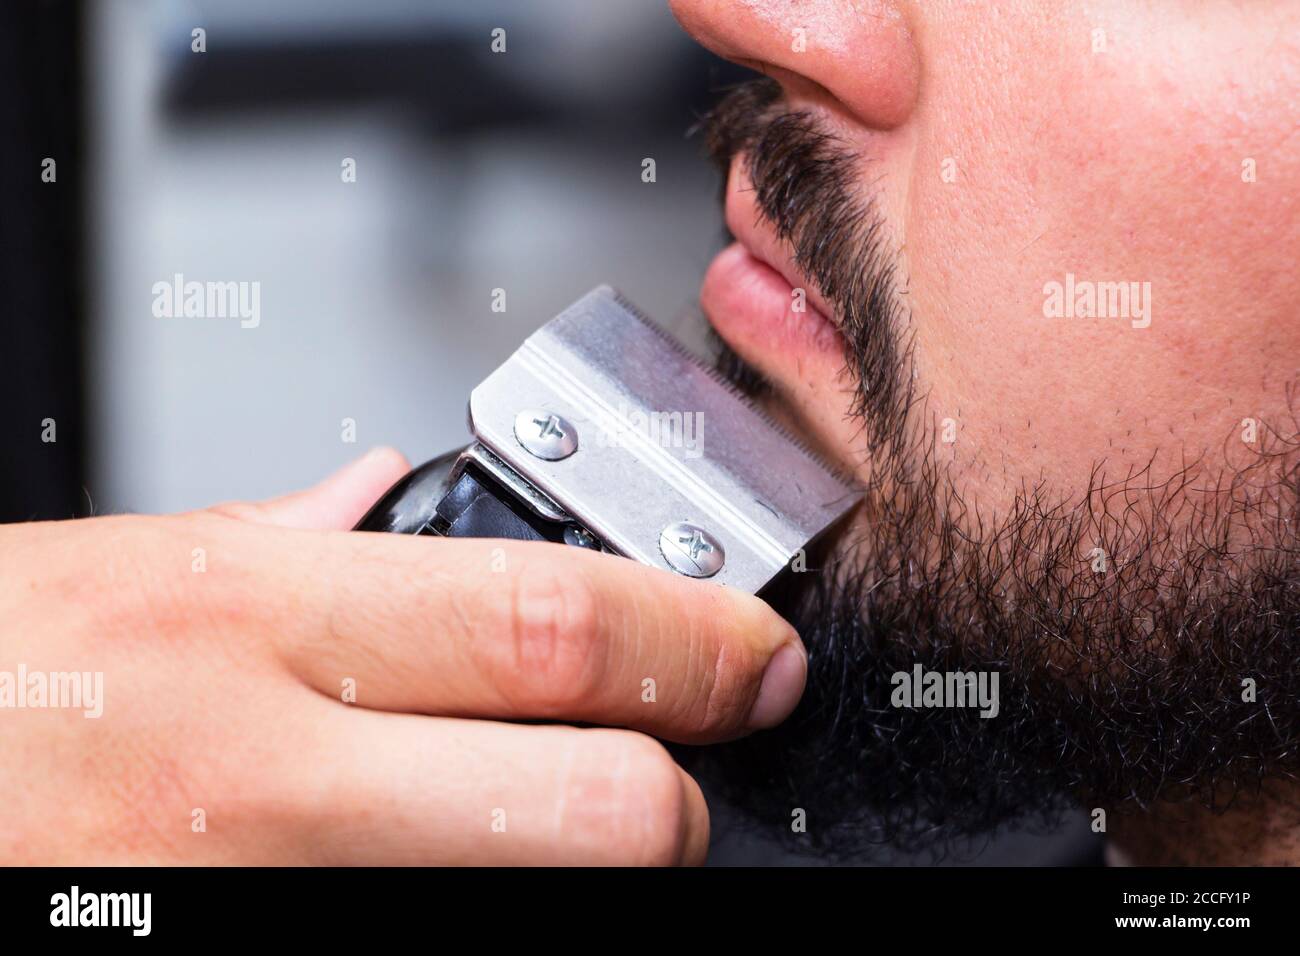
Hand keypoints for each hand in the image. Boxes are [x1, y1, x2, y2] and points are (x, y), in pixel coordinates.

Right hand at [0, 449, 805, 864]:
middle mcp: (267, 771)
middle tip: (683, 775)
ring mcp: (260, 898)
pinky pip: (421, 940)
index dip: (693, 640)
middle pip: (594, 804)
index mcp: (254, 621)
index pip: (551, 622)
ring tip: (527, 815)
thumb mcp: (107, 569)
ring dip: (563, 864)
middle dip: (679, 800)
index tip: (749, 654)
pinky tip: (427, 864)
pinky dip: (465, 904)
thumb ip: (272, 538)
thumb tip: (378, 497)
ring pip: (522, 898)